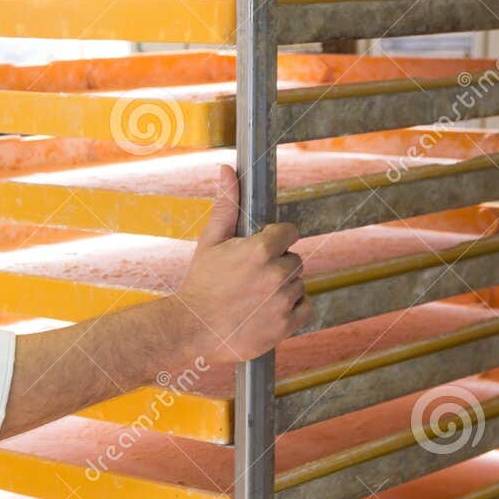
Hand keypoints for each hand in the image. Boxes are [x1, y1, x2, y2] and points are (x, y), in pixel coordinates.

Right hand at [164, 165, 308, 365]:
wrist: (192, 329)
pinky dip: (292, 309)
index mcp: (261, 249)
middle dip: (277, 266)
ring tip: (254, 297)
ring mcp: (283, 301)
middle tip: (250, 279)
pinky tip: (268, 311)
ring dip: (283, 289)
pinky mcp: (287, 325)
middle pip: (294, 261)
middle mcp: (277, 274)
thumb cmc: (200, 283)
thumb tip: (227, 169)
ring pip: (299, 284)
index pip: (290, 233)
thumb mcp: (210, 241)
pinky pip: (306, 308)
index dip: (275, 240)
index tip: (260, 252)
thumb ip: (226, 205)